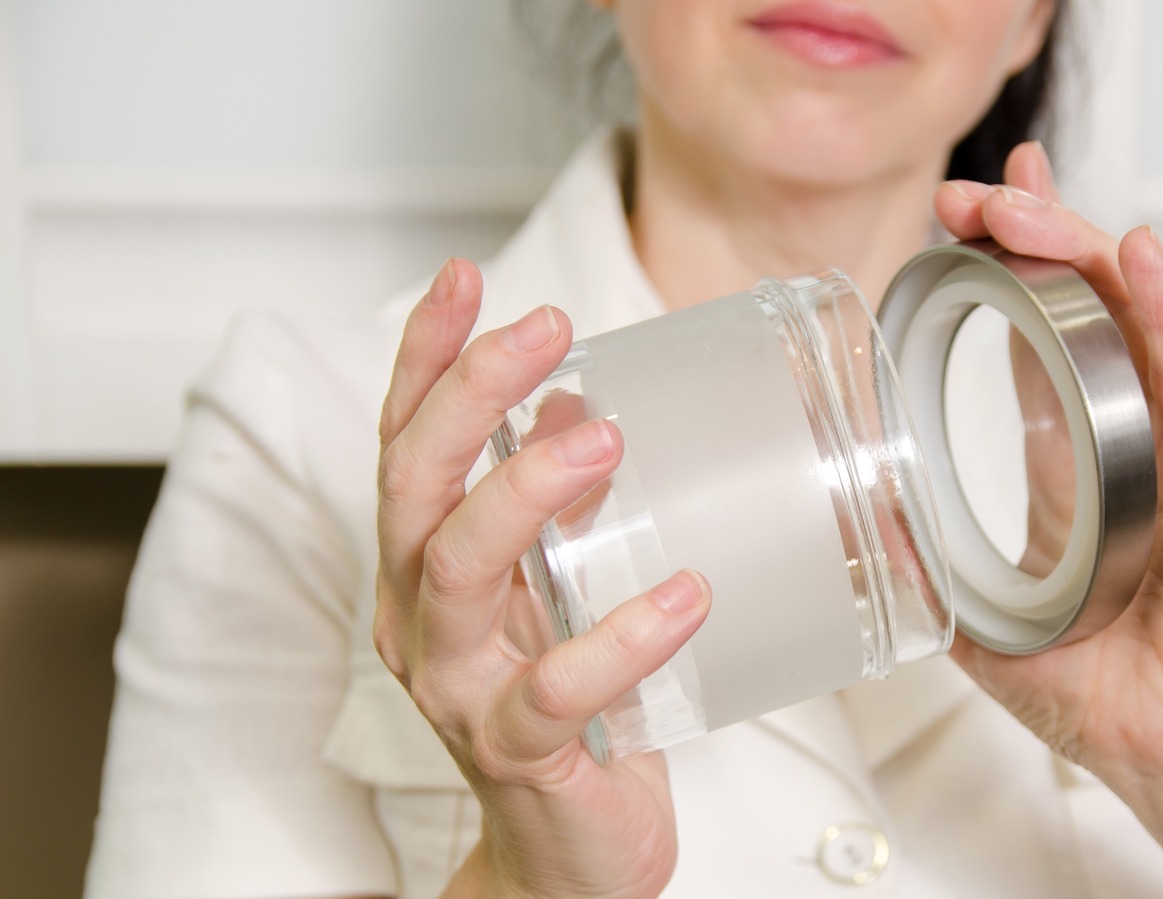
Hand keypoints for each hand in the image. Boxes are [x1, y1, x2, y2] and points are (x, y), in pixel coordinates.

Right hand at [374, 259, 710, 898]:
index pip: (403, 443)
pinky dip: (621, 637)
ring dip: (524, 493)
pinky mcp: (517, 752)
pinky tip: (684, 594)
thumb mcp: (555, 591)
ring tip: (605, 440)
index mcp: (424, 569)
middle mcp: (419, 620)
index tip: (461, 278)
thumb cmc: (565, 709)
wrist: (567, 854)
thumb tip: (592, 406)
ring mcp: (458, 688)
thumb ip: (560, 508)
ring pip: (458, 574)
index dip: (423, 359)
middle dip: (469, 396)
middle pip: (414, 489)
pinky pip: (555, 691)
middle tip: (544, 331)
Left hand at [932, 144, 1162, 898]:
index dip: (1012, 265)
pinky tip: (1140, 261)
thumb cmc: (1100, 693)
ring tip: (1029, 205)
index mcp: (1074, 460)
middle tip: (980, 194)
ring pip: (1134, 326)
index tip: (963, 215)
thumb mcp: (982, 618)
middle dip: (1034, 238)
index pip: (1045, 334)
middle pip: (1088, 307)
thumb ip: (931, 564)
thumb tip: (862, 518)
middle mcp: (1128, 440)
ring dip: (1082, 254)